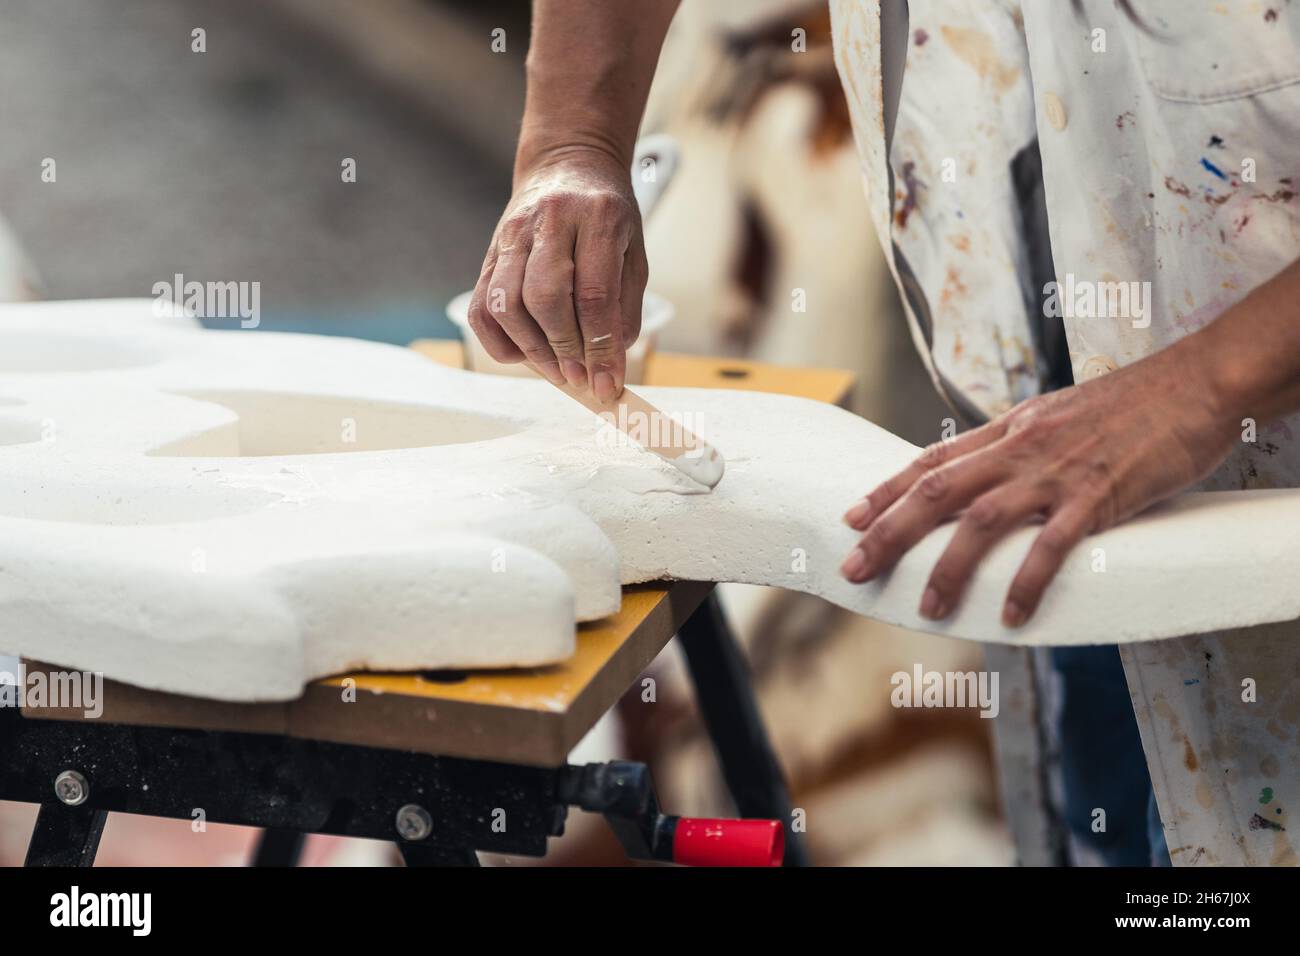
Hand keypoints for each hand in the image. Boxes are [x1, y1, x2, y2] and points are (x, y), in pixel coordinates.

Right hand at [467, 147, 646, 400]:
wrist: (568, 165)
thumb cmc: (607, 217)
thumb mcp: (633, 253)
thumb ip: (625, 308)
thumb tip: (609, 364)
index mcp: (598, 217)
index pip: (594, 295)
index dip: (600, 348)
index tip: (607, 384)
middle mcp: (550, 220)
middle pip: (545, 298)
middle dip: (564, 350)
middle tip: (580, 380)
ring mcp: (513, 233)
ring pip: (507, 303)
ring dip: (531, 349)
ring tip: (556, 371)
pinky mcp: (490, 250)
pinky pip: (481, 305)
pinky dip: (498, 340)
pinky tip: (523, 354)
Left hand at [839, 342, 1239, 626]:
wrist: (1198, 382)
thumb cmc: (1135, 403)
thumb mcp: (1061, 415)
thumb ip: (1023, 444)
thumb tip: (992, 471)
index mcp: (1010, 428)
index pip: (933, 460)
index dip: (888, 490)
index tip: (851, 517)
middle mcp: (1021, 447)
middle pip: (938, 490)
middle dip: (889, 531)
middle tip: (854, 568)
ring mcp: (1057, 471)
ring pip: (982, 520)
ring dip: (948, 567)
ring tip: (926, 607)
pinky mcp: (1099, 495)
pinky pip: (1052, 545)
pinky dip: (1026, 581)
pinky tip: (1009, 614)